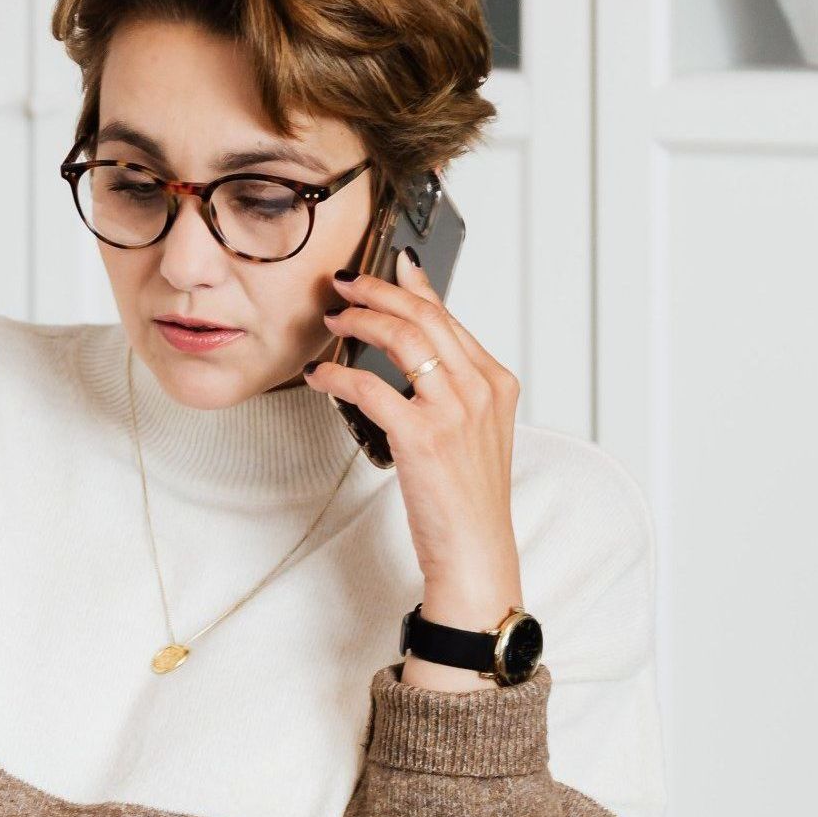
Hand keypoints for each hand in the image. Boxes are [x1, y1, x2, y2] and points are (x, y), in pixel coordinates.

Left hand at [305, 250, 524, 678]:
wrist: (477, 551)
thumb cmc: (466, 497)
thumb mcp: (472, 432)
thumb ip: (450, 388)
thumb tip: (411, 353)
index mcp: (496, 381)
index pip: (449, 317)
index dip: (413, 287)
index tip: (388, 265)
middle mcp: (481, 388)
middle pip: (424, 316)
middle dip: (378, 291)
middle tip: (344, 283)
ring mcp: (455, 410)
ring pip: (402, 338)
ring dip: (359, 320)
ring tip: (332, 318)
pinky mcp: (423, 436)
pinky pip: (370, 387)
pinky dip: (338, 374)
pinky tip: (320, 375)